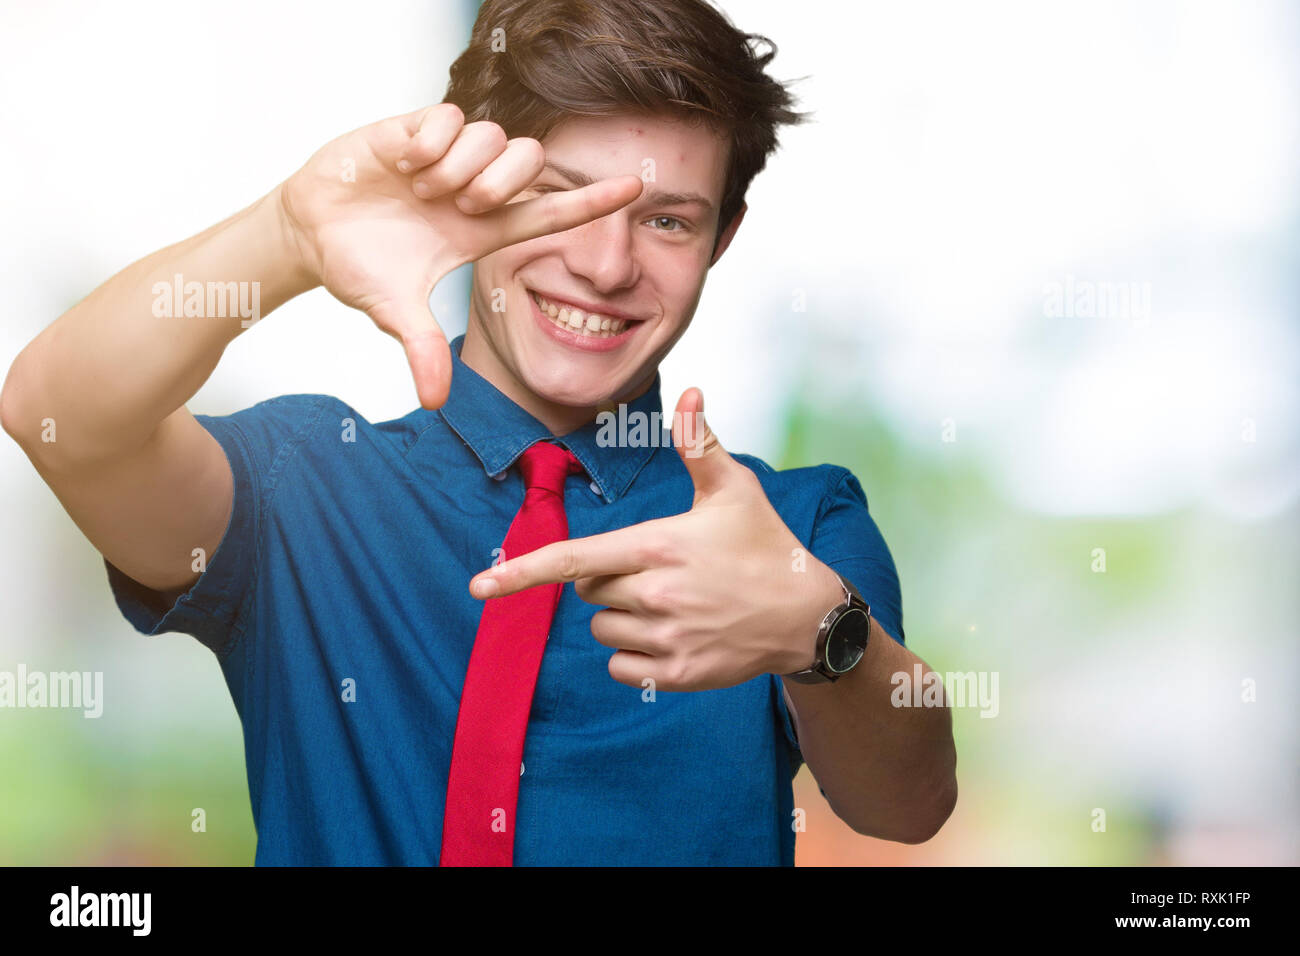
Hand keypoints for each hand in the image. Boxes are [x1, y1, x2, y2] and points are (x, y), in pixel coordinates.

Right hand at [277, 103, 642, 408]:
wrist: (308, 230)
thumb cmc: (359, 265)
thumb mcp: (394, 311)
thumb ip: (421, 348)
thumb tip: (435, 402)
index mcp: (484, 231)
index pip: (552, 212)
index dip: (594, 202)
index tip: (637, 189)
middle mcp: (475, 188)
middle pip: (530, 161)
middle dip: (503, 182)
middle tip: (461, 207)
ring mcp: (448, 156)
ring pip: (492, 135)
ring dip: (461, 165)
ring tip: (422, 190)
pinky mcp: (414, 128)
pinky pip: (448, 116)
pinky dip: (430, 142)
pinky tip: (404, 164)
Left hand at [468, 388, 845, 690]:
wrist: (806, 616)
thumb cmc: (764, 544)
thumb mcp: (735, 489)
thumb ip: (699, 443)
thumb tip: (689, 393)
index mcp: (659, 545)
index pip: (574, 559)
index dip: (521, 571)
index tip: (479, 585)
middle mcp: (656, 594)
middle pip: (589, 590)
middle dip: (609, 578)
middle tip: (659, 569)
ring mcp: (667, 638)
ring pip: (602, 629)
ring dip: (622, 617)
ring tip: (672, 603)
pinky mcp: (677, 674)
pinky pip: (621, 666)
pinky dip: (635, 654)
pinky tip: (674, 635)